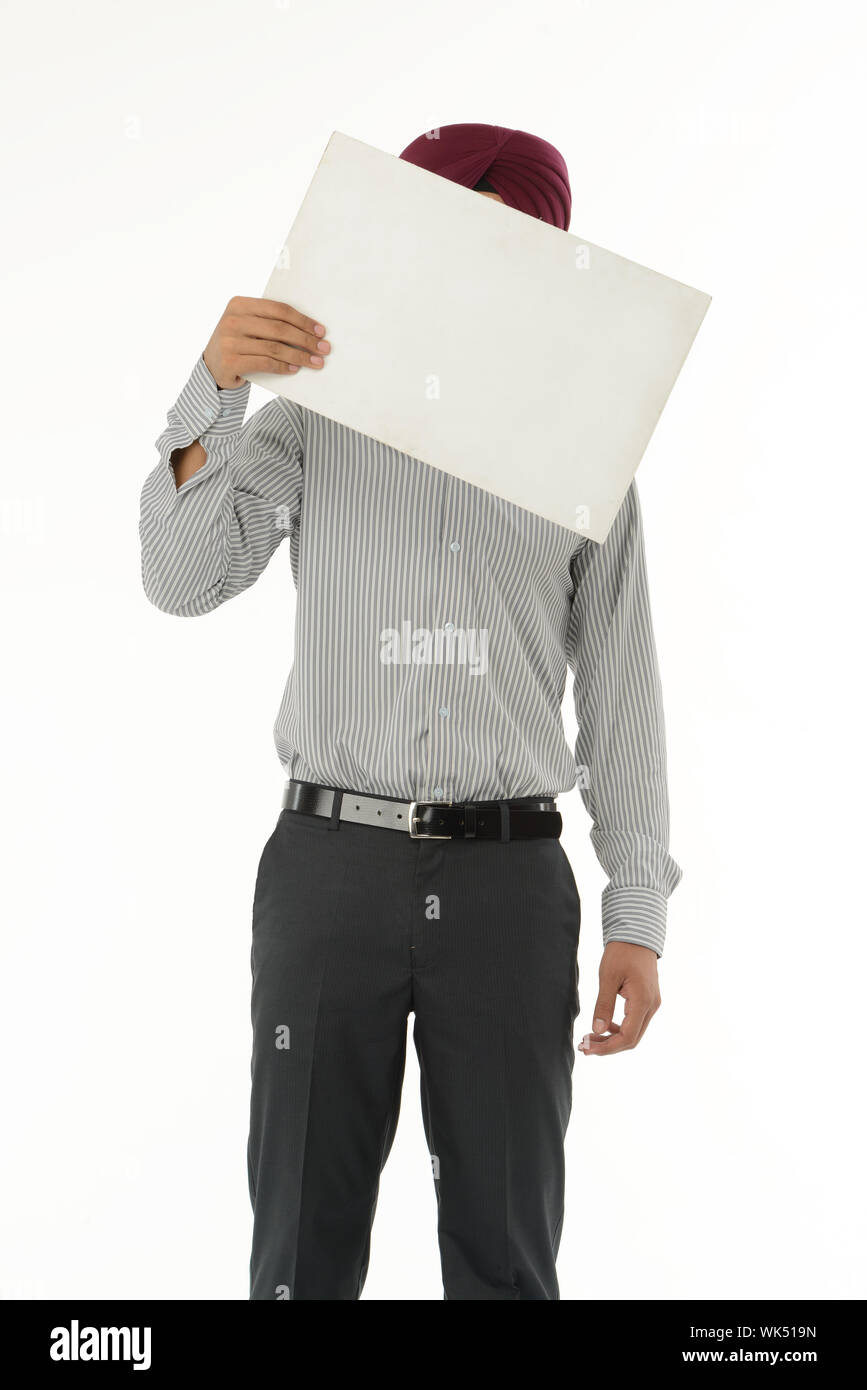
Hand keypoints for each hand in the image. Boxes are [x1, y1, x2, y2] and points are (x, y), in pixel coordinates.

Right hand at [202, 296, 329, 388]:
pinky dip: (283, 367)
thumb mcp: (248, 325)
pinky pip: (265, 363)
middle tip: (323, 349)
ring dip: (299, 356)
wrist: (212, 367)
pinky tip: (295, 368)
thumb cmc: (238, 343)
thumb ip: (269, 321)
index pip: (279, 309)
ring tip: (315, 362)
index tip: (320, 331)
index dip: (303, 320)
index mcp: (239, 304)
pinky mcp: (230, 361)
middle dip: (305, 339)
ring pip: (274, 348)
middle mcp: (232, 320)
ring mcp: (229, 341)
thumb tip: (309, 329)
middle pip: (279, 329)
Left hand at [578, 941, 660, 1055]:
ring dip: (612, 1039)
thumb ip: (604, 1005)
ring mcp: (651, 1004)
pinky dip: (619, 1028)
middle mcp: (651, 1006)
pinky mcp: (647, 1000)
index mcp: (643, 1002)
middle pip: (631, 1039)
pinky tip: (603, 1026)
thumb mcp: (608, 977)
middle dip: (608, 1046)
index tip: (587, 1049)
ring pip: (634, 1032)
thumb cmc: (622, 952)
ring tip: (590, 1038)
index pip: (627, 1037)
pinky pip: (634, 1022)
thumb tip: (597, 1030)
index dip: (607, 1047)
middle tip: (585, 1046)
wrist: (636, 935)